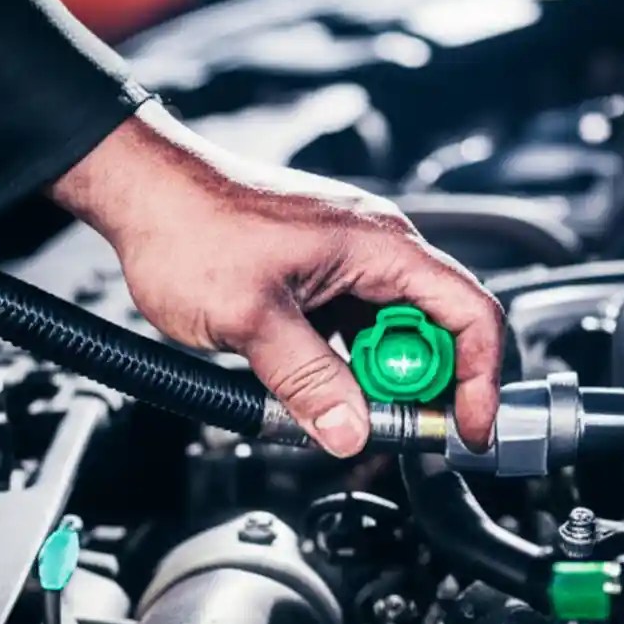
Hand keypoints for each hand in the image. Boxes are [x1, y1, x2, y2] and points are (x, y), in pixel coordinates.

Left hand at [49, 103, 502, 456]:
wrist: (141, 191)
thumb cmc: (190, 225)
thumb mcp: (251, 318)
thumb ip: (306, 381)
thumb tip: (349, 432)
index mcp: (379, 245)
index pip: (469, 311)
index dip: (482, 377)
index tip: (469, 427)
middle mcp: (375, 249)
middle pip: (435, 330)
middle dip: (422, 388)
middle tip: (393, 432)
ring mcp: (347, 262)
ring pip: (389, 336)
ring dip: (375, 382)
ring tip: (342, 415)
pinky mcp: (318, 276)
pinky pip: (351, 330)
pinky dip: (344, 367)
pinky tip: (315, 391)